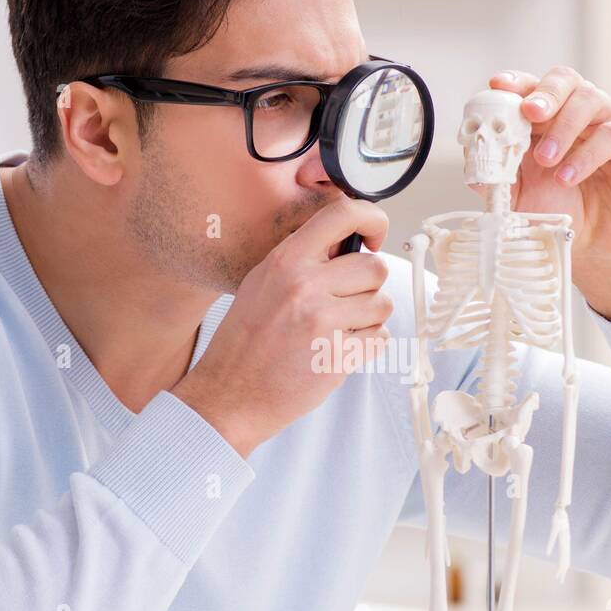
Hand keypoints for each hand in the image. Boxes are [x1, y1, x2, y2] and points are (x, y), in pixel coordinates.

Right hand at [173, 200, 392, 455]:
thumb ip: (301, 260)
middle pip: (375, 267)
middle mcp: (304, 285)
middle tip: (347, 301)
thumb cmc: (244, 342)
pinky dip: (367, 345)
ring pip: (382, 304)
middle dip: (369, 285)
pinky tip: (339, 349)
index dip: (372, 219)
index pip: (343, 214)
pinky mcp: (337, 356)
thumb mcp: (261, 283)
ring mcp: (322, 321)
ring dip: (369, 318)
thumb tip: (347, 245)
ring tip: (340, 329)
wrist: (228, 396)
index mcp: (285, 261)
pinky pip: (380, 338)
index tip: (374, 238)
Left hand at [489, 65, 610, 321]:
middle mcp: (578, 112)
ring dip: (564, 128)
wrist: (596, 247)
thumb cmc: (559, 213)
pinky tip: (569, 175)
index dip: (515, 83)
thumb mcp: (518, 196)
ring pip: (590, 99)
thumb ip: (498, 176)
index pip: (531, 87)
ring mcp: (609, 121)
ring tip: (547, 161)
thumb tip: (474, 161)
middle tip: (529, 113)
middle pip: (564, 80)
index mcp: (547, 118)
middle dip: (544, 94)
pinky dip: (589, 152)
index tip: (497, 86)